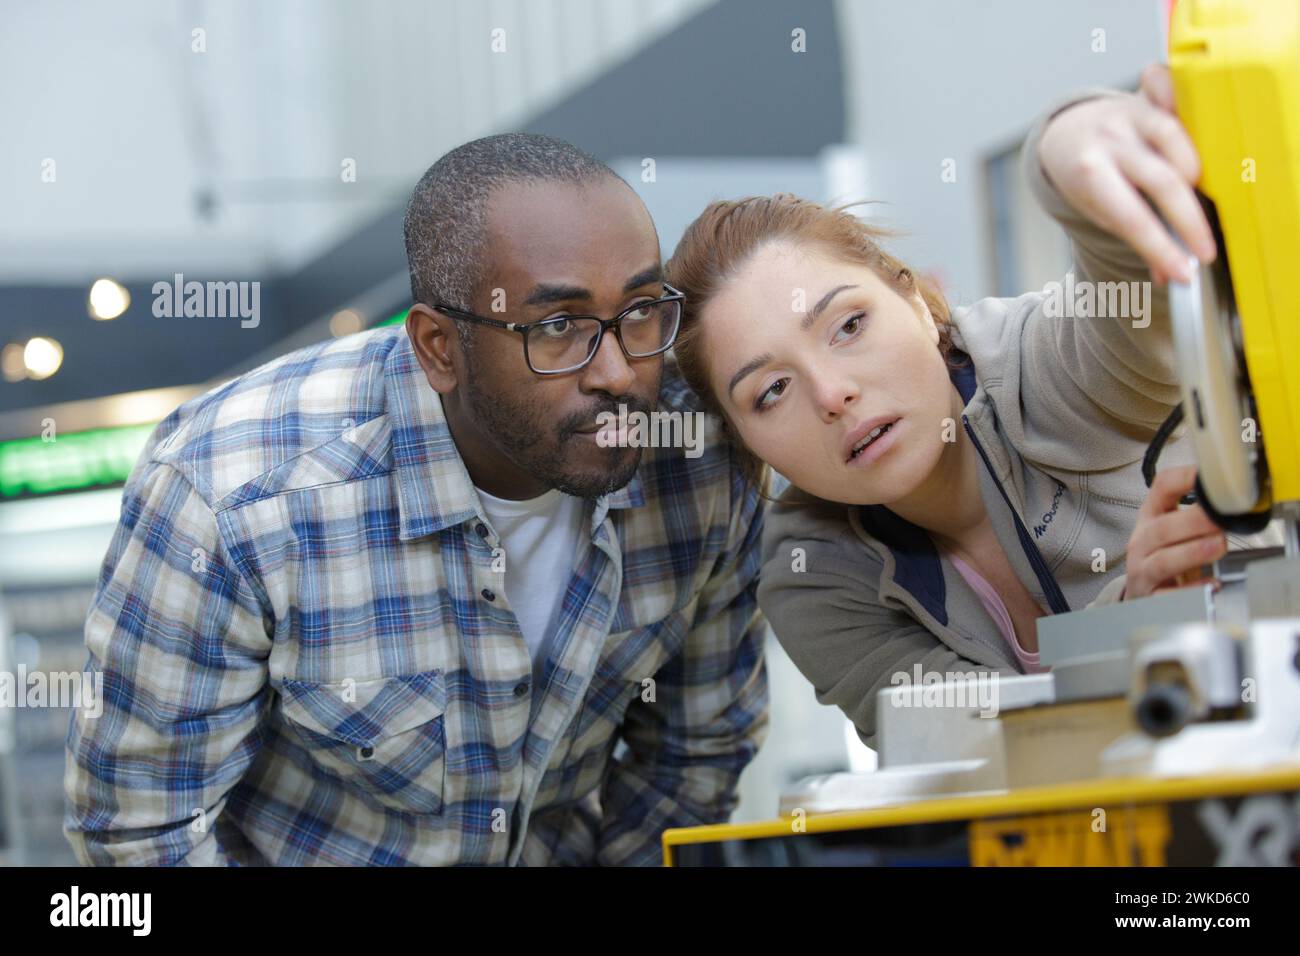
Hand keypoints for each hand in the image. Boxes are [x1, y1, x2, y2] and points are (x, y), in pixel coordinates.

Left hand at [1037, 63, 1217, 284]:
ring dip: (1194, 175)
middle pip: (1161, 182)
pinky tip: (1197, 138)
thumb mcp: (1099, 211)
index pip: (1132, 219)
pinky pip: (1171, 101)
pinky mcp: (1145, 98)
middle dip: (1189, 223)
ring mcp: (1127, 115)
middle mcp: (1108, 142)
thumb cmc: (1090, 180)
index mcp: (1089, 177)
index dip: (1161, 247)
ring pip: (1175, 140)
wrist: (1067, 132)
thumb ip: (1135, 237)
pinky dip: (1184, 116)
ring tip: (1197, 200)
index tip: (1185, 272)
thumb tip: (1169, 275)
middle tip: (1206, 253)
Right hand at [1122, 464, 1226, 599]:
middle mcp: (1142, 542)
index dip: (1183, 478)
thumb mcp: (1172, 530)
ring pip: (1163, 561)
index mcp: (1150, 517)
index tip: (1207, 476)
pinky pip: (1169, 596)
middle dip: (1193, 522)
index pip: (1161, 489)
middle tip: (1221, 519)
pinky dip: (1191, 591)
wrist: (1142, 591)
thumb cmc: (1164, 555)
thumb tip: (1235, 497)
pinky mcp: (1150, 597)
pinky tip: (1211, 584)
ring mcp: (1143, 570)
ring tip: (1218, 546)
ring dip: (1192, 553)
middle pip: (1161, 529)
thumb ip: (1197, 513)